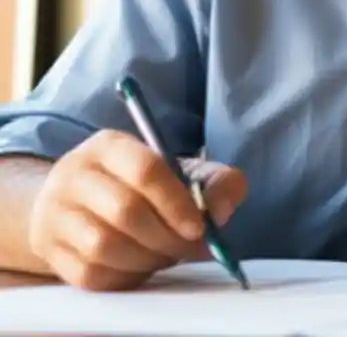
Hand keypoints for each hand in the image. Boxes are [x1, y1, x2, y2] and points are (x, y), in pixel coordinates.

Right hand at [27, 130, 246, 290]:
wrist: (76, 203)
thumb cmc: (141, 186)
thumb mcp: (181, 171)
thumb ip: (215, 183)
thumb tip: (222, 210)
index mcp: (109, 146)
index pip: (145, 170)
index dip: (176, 202)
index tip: (200, 228)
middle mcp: (74, 174)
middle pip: (124, 211)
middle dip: (167, 238)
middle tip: (190, 249)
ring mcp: (55, 212)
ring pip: (104, 246)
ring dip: (147, 259)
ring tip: (166, 256)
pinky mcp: (48, 248)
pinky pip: (90, 273)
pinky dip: (125, 276)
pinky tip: (141, 267)